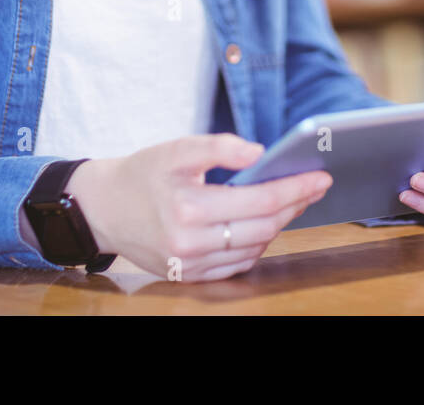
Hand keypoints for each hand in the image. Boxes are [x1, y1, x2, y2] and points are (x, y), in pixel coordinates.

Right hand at [68, 133, 331, 280]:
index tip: (321, 177)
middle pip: (264, 227)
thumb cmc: (143, 173)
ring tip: (292, 201)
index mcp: (188, 208)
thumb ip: (220, 146)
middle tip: (315, 186)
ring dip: (278, 225)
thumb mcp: (177, 148)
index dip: (295, 188)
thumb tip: (260, 152)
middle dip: (295, 205)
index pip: (260, 201)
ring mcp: (190, 265)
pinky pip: (237, 265)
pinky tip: (264, 224)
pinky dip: (257, 244)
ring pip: (254, 248)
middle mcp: (190, 243)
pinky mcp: (189, 277)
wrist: (102, 209)